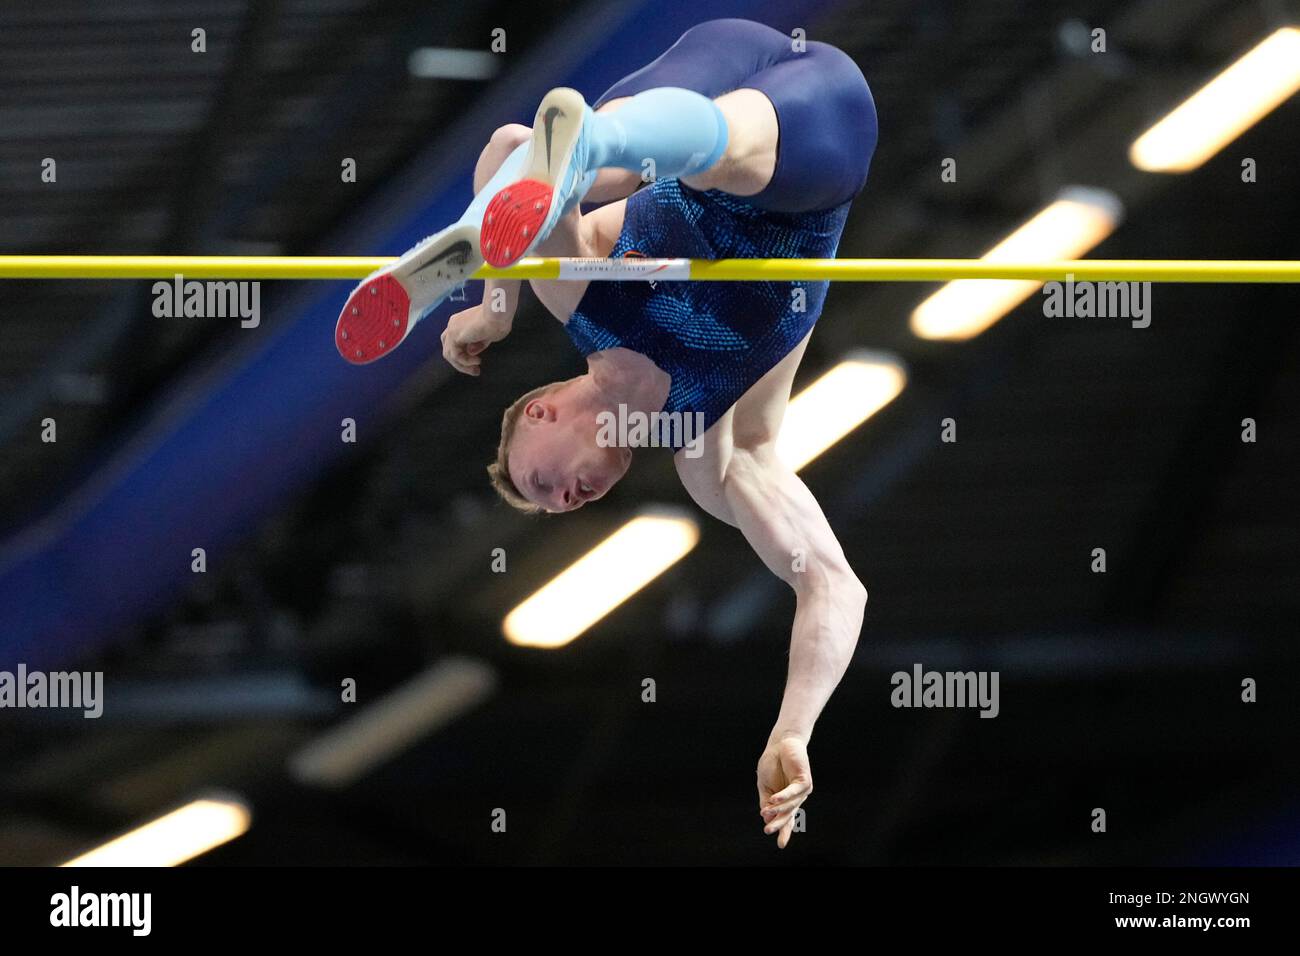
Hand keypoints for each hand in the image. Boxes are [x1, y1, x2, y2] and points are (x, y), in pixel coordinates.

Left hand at [440, 303, 510, 375]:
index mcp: (460, 322)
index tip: (477, 361)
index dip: (463, 353)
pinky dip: (465, 362)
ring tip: (476, 370)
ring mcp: (452, 330)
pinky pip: (455, 355)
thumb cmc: (497, 321)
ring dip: (462, 365)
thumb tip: (471, 352)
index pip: (454, 341)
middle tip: (475, 370)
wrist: (497, 314)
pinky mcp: (454, 336)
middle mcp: (453, 324)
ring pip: (449, 354)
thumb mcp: (487, 336)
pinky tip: (477, 361)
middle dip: (460, 362)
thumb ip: (478, 344)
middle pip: (449, 348)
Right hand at [757, 731, 812, 848]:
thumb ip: (766, 802)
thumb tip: (767, 817)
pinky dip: (784, 796)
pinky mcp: (804, 781)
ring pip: (790, 804)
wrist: (780, 745)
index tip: (780, 845)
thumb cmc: (772, 765)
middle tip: (768, 830)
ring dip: (778, 808)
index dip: (784, 831)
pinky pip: (794, 792)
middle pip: (788, 815)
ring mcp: (802, 791)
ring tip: (766, 812)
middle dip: (778, 823)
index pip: (786, 819)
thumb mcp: (764, 786)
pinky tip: (774, 799)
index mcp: (786, 801)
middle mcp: (796, 798)